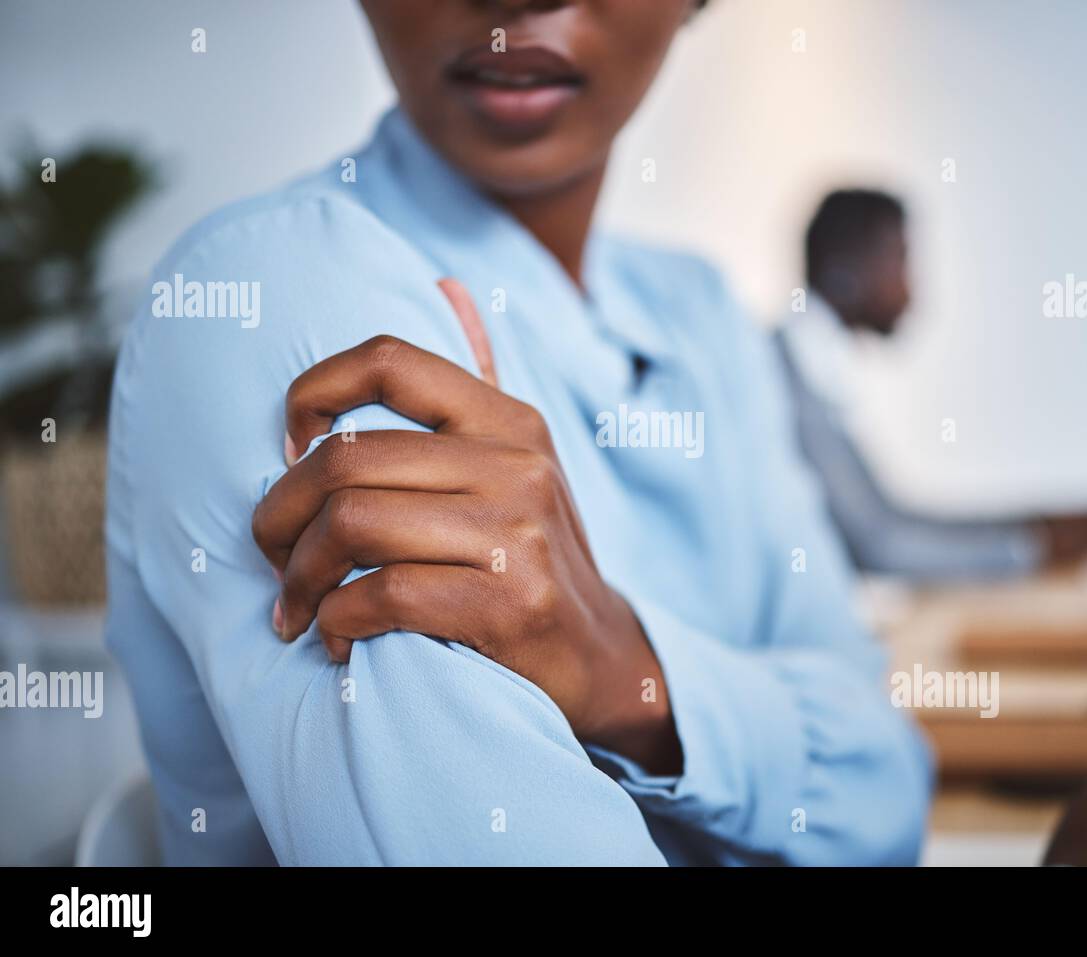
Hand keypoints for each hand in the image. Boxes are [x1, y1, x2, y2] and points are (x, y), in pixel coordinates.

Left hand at [251, 280, 681, 773]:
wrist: (598, 655)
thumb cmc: (531, 557)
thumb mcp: (520, 463)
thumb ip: (475, 389)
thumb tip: (447, 283)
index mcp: (509, 421)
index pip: (388, 361)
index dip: (313, 393)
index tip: (289, 448)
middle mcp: (517, 465)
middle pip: (346, 459)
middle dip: (280, 515)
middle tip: (270, 554)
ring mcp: (517, 533)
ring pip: (352, 525)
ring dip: (300, 577)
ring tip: (295, 605)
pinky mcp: (507, 602)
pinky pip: (379, 595)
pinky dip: (335, 622)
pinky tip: (337, 638)